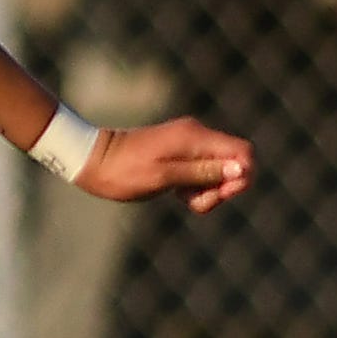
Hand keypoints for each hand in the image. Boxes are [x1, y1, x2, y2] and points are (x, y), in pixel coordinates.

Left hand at [76, 117, 254, 213]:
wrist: (94, 161)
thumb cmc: (125, 171)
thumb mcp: (164, 176)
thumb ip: (202, 172)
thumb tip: (240, 169)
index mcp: (195, 137)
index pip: (243, 151)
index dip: (241, 176)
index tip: (220, 194)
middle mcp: (196, 136)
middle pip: (234, 163)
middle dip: (223, 188)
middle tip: (196, 201)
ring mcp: (188, 144)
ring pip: (219, 171)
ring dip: (208, 191)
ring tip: (182, 198)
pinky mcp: (180, 154)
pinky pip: (202, 172)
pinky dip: (197, 188)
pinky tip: (178, 194)